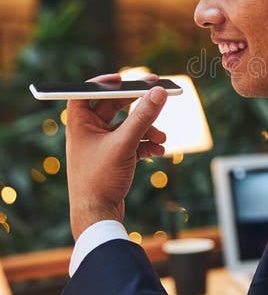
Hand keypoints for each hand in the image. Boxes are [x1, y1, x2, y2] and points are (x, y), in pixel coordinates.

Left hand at [66, 73, 167, 239]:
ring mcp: (101, 147)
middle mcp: (88, 133)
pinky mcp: (113, 160)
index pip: (87, 93)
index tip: (124, 78)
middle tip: (157, 92)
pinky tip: (158, 152)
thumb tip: (158, 91)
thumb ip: (143, 116)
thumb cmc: (100, 180)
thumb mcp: (124, 144)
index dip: (104, 83)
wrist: (98, 216)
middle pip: (114, 107)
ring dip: (147, 129)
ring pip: (127, 127)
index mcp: (79, 125)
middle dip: (137, 105)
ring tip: (161, 138)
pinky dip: (145, 145)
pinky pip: (132, 143)